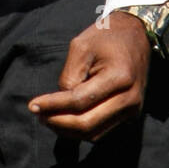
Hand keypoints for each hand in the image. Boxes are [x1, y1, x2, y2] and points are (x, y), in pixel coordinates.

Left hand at [28, 11, 150, 141]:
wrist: (136, 35)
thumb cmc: (106, 36)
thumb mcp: (82, 46)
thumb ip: (69, 75)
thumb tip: (59, 104)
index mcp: (119, 77)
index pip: (80, 101)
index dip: (54, 105)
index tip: (32, 105)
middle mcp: (129, 98)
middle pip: (87, 124)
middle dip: (58, 123)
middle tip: (39, 115)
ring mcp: (133, 110)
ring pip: (94, 133)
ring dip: (67, 131)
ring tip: (47, 118)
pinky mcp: (130, 115)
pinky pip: (101, 130)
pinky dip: (80, 129)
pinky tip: (64, 119)